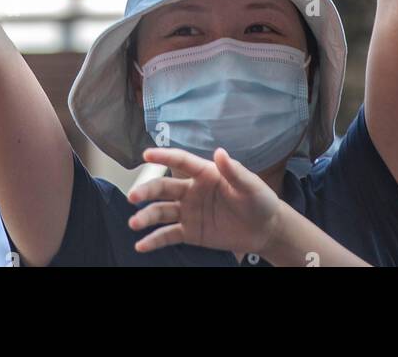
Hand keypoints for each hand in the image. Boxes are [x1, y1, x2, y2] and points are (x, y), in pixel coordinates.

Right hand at [128, 147, 280, 256]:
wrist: (264, 230)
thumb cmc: (259, 200)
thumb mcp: (249, 185)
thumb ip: (234, 171)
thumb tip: (220, 152)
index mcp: (205, 173)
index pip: (181, 161)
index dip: (164, 156)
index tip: (146, 154)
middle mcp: (192, 190)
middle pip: (164, 187)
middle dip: (146, 190)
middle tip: (133, 196)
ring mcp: (189, 212)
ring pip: (162, 212)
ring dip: (146, 216)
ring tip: (134, 223)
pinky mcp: (190, 232)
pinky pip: (169, 235)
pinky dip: (154, 240)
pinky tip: (141, 245)